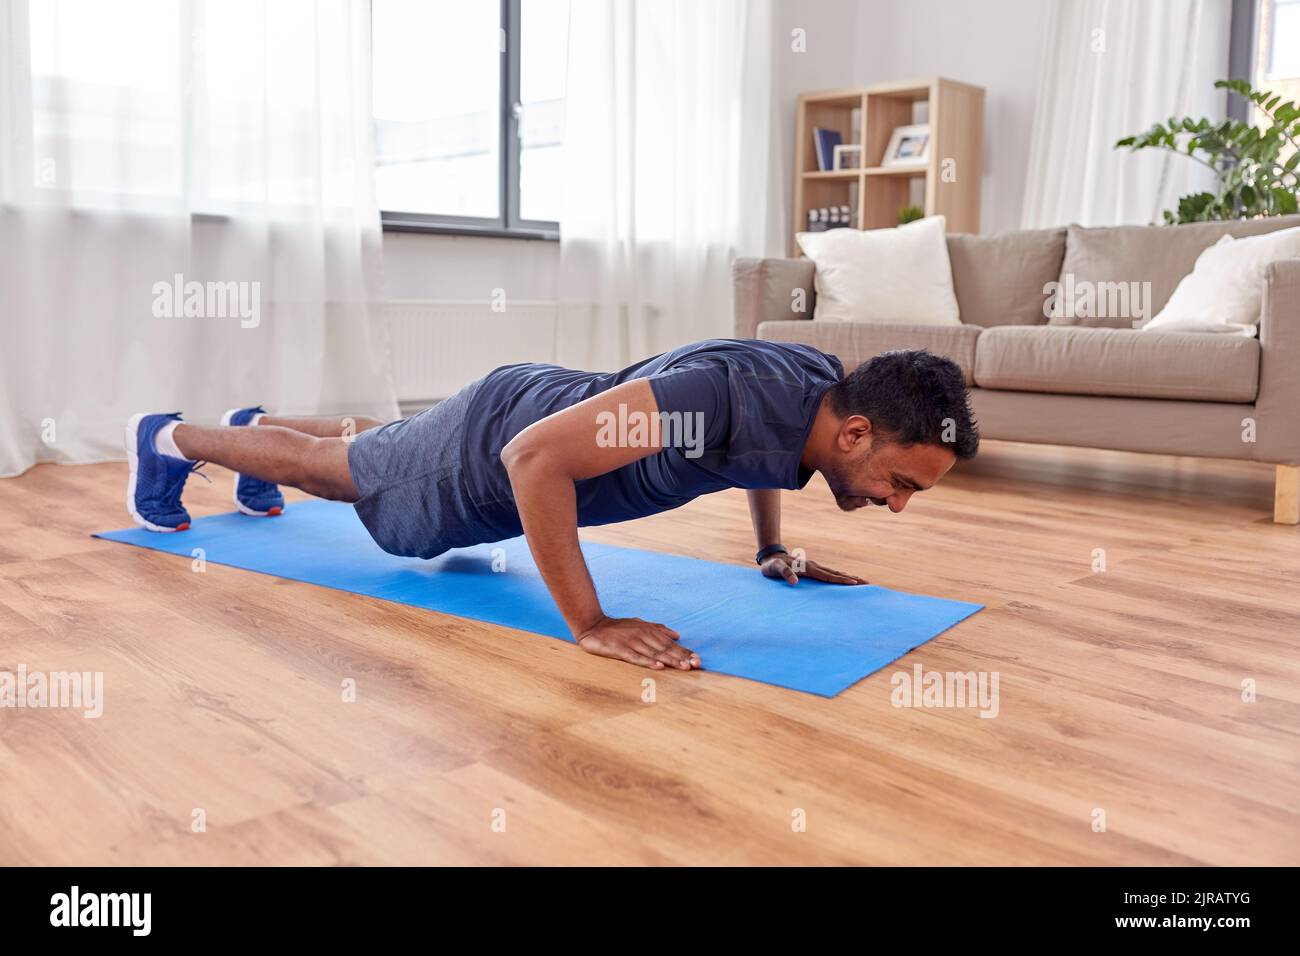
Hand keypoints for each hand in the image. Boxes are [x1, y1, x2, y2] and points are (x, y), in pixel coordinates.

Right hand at [575, 616, 700, 670]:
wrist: (592, 624)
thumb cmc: (617, 627)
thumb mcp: (639, 624)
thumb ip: (658, 629)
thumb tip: (678, 635)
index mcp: (649, 631)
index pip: (670, 643)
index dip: (684, 651)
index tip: (698, 660)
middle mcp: (643, 635)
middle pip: (666, 648)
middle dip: (682, 657)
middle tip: (696, 665)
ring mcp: (632, 642)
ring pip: (654, 653)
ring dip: (670, 661)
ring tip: (683, 667)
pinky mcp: (620, 649)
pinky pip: (636, 657)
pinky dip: (648, 662)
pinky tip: (658, 666)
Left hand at [760, 553, 868, 585]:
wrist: (771, 557)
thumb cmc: (772, 565)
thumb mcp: (775, 569)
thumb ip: (784, 573)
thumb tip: (795, 581)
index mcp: (808, 568)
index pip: (827, 576)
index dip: (840, 580)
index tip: (854, 583)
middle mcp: (814, 567)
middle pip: (836, 573)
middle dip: (851, 578)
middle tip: (867, 583)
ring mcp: (815, 567)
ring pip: (834, 573)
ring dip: (848, 577)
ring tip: (862, 581)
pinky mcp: (813, 570)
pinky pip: (829, 574)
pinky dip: (840, 577)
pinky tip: (846, 580)